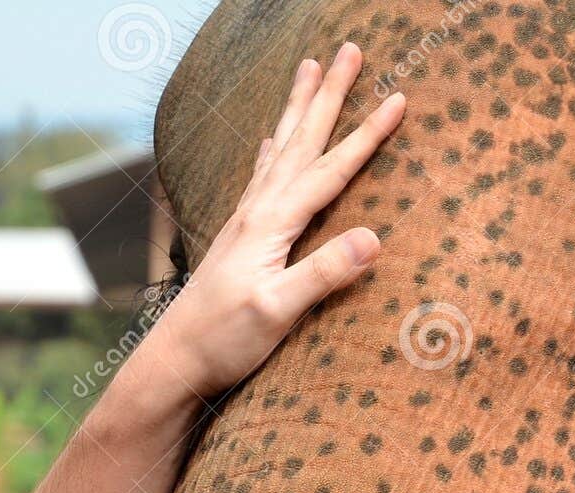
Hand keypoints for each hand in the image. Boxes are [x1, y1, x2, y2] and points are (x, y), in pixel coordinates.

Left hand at [136, 46, 404, 403]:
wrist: (174, 359)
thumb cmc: (224, 340)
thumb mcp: (278, 312)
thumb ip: (323, 274)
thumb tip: (373, 239)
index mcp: (273, 225)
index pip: (330, 171)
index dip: (366, 136)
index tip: (399, 100)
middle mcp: (257, 211)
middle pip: (302, 140)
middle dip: (329, 95)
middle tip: (350, 50)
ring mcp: (246, 221)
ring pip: (281, 149)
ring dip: (298, 108)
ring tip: (309, 69)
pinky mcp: (240, 238)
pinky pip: (262, 176)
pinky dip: (273, 150)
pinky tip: (273, 140)